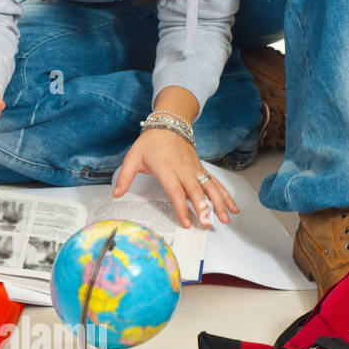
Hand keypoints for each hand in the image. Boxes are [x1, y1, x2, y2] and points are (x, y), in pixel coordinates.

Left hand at [113, 128, 239, 227]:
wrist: (169, 124)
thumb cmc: (150, 142)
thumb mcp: (132, 157)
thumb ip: (124, 177)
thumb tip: (116, 194)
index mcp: (165, 167)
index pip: (175, 190)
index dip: (181, 207)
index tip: (186, 222)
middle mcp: (183, 169)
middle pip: (196, 191)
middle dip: (204, 209)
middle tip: (208, 224)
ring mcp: (194, 169)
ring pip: (210, 187)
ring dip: (219, 203)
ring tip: (225, 219)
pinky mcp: (201, 169)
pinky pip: (215, 183)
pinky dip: (226, 195)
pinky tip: (232, 207)